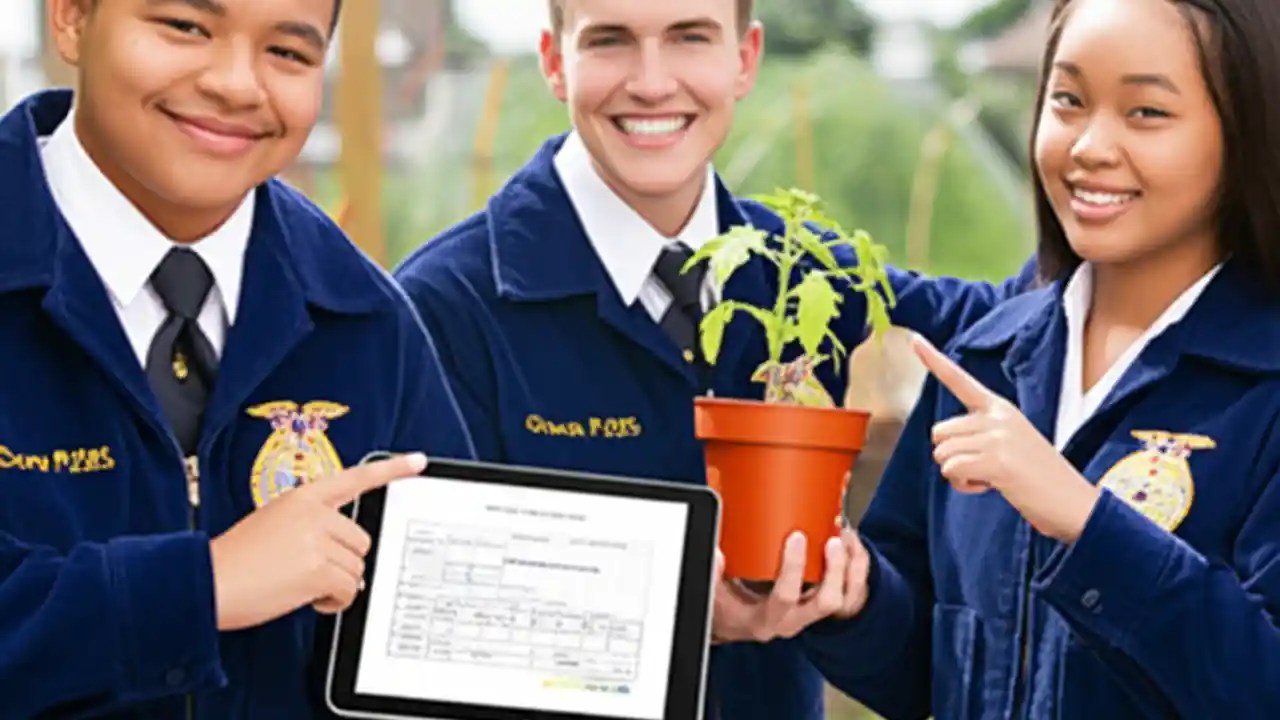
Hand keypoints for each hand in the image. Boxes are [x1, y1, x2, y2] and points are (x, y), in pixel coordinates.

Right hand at [209, 453, 427, 630]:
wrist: (206, 583)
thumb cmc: (235, 562)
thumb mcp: (273, 526)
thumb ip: (312, 529)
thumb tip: (348, 559)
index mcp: (302, 497)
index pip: (355, 478)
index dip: (391, 470)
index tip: (418, 462)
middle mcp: (314, 513)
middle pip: (361, 540)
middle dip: (345, 563)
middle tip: (315, 575)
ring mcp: (317, 539)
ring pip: (356, 567)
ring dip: (337, 585)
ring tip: (303, 587)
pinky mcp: (317, 568)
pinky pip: (348, 589)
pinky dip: (335, 602)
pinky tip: (310, 600)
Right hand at [711, 526, 869, 643]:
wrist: (732, 626)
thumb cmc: (723, 609)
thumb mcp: (713, 596)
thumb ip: (713, 577)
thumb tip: (718, 555)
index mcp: (765, 620)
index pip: (785, 596)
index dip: (793, 567)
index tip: (796, 537)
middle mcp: (791, 622)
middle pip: (826, 602)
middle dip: (834, 569)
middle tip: (833, 540)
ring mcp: (806, 617)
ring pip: (841, 597)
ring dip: (847, 567)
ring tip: (845, 537)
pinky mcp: (814, 607)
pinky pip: (843, 591)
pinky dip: (848, 567)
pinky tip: (846, 544)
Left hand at [912, 335, 1099, 542]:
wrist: (1072, 501)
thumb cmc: (1038, 477)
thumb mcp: (1012, 441)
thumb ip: (981, 434)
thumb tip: (945, 447)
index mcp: (1000, 408)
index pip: (960, 380)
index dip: (935, 360)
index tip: (915, 340)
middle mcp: (997, 417)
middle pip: (939, 432)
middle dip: (950, 455)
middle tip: (982, 467)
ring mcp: (997, 437)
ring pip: (942, 453)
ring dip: (957, 473)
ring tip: (989, 477)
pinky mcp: (997, 461)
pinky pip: (952, 471)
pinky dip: (963, 485)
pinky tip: (989, 486)